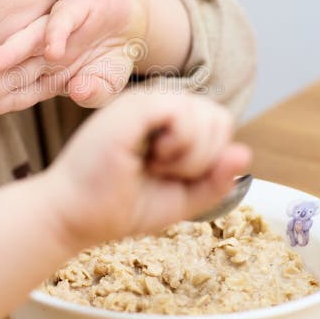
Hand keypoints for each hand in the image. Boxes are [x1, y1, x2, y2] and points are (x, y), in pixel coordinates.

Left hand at [0, 0, 148, 118]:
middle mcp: (45, 55)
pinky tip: (52, 50)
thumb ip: (94, 93)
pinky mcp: (75, 8)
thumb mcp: (107, 84)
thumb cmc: (110, 58)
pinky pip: (62, 21)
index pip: (17, 93)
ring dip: (10, 53)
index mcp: (48, 78)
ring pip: (29, 42)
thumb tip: (79, 93)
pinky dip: (56, 34)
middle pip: (15, 71)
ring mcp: (56, 30)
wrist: (131, 23)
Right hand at [43, 90, 251, 247]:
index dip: (210, 156)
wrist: (74, 216)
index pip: (217, 123)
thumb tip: (245, 153)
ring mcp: (143, 103)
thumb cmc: (120, 206)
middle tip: (164, 171)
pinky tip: (153, 157)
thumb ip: (214, 179)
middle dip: (204, 157)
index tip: (175, 175)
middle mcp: (155, 105)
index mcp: (165, 121)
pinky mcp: (133, 108)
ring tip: (154, 165)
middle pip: (218, 117)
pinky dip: (181, 144)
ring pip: (204, 114)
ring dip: (191, 154)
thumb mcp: (182, 198)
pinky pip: (183, 113)